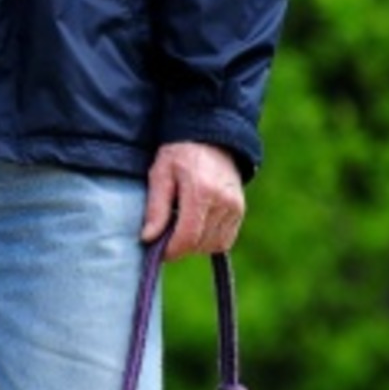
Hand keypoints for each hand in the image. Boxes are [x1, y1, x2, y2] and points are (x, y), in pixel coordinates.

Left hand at [142, 141, 245, 259]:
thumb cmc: (179, 153)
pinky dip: (209, 241)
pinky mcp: (240, 210)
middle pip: (200, 243)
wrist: (210, 138)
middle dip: (180, 248)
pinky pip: (225, 239)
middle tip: (163, 238)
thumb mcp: (160, 173)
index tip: (156, 250)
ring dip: (194, 246)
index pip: (188, 236)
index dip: (171, 250)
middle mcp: (223, 202)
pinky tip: (195, 228)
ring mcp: (236, 207)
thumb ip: (156, 207)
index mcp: (201, 191)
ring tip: (178, 230)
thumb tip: (148, 238)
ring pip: (214, 244)